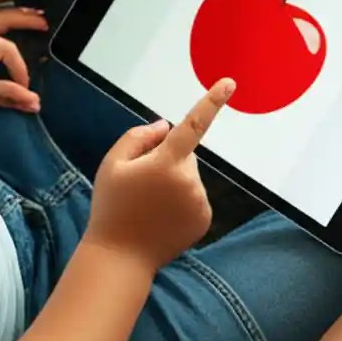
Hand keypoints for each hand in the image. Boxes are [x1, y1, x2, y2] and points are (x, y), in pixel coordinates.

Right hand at [84, 78, 235, 272]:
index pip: (193, 125)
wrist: (121, 257)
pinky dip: (181, 201)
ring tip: (149, 204)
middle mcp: (190, 181)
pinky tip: (161, 216)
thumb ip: (138, 137)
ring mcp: (200, 202)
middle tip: (141, 184)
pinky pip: (195, 197)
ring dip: (174, 182)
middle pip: (185, 155)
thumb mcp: (112, 164)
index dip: (212, 102)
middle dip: (167, 160)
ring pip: (190, 177)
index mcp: (167, 163)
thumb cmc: (112, 207)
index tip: (229, 83)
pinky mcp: (204, 219)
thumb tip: (166, 126)